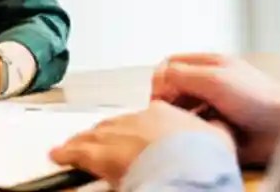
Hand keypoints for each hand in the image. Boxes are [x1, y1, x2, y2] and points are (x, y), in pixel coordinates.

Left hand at [50, 102, 233, 187]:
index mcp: (164, 112)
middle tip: (95, 141)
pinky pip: (77, 152)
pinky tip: (58, 155)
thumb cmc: (203, 157)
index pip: (145, 117)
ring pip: (94, 136)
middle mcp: (136, 119)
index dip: (135, 127)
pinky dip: (66, 153)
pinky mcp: (101, 155)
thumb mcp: (220, 138)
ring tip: (71, 147)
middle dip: (104, 134)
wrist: (187, 165)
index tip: (134, 134)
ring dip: (82, 142)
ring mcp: (117, 135)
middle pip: (115, 125)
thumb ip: (216, 128)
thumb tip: (221, 124)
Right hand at [150, 53, 279, 164]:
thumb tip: (159, 81)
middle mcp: (208, 82)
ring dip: (180, 118)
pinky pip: (194, 129)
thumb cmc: (256, 98)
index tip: (162, 97)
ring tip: (188, 127)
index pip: (168, 65)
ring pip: (181, 110)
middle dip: (168, 101)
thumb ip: (181, 74)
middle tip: (172, 115)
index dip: (160, 80)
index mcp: (208, 63)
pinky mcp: (218, 127)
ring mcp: (213, 105)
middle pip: (172, 87)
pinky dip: (192, 132)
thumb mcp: (214, 78)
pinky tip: (200, 136)